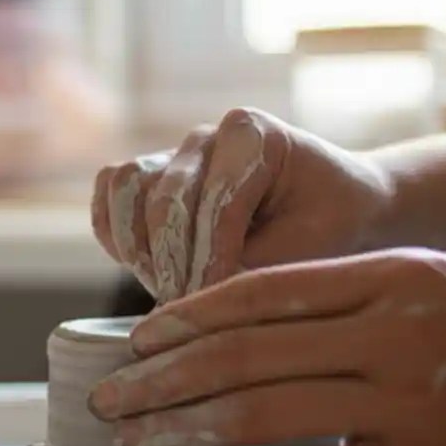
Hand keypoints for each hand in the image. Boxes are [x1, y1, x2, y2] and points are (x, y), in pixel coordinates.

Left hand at [87, 249, 445, 445]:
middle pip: (246, 354)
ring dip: (182, 427)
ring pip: (265, 414)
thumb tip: (225, 323)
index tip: (136, 339)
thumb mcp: (422, 281)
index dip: (187, 318)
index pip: (260, 293)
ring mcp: (409, 408)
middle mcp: (393, 337)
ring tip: (132, 437)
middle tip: (107, 398)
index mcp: (389, 279)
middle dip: (162, 379)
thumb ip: (335, 295)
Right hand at [91, 107, 391, 300]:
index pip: (217, 201)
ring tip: (167, 293)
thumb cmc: (331, 228)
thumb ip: (253, 270)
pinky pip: (109, 196)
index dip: (212, 261)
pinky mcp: (147, 176)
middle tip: (188, 311)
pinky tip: (144, 270)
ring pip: (126, 187)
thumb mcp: (311, 252)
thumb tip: (197, 305)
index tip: (215, 307)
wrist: (336, 207)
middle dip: (173, 262)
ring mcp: (172, 153)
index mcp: (253, 134)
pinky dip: (116, 234)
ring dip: (140, 248)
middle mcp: (205, 136)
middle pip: (164, 197)